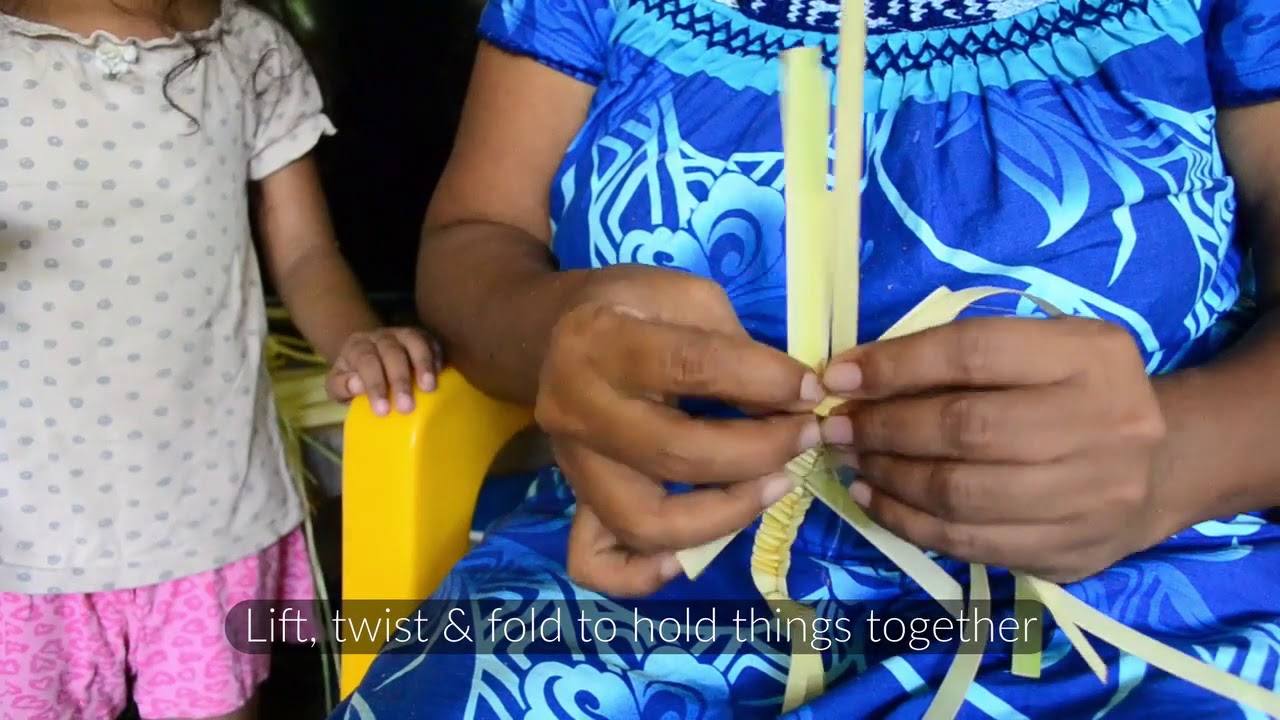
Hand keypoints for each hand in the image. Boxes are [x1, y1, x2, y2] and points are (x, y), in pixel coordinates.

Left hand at [326, 327, 441, 414]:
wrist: (367, 355)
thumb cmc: (354, 377)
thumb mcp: (337, 385)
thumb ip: (342, 386)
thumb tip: (358, 386)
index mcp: (357, 347)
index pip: (366, 362)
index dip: (375, 385)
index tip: (383, 410)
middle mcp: (381, 336)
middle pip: (391, 352)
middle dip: (400, 379)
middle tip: (407, 407)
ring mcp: (403, 334)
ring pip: (414, 341)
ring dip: (423, 364)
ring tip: (430, 388)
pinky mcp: (422, 337)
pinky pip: (431, 342)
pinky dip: (436, 357)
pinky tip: (440, 374)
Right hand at [536, 265, 825, 595]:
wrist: (555, 332)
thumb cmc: (634, 307)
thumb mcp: (687, 298)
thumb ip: (736, 348)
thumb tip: (791, 405)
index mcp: (601, 340)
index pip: (691, 366)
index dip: (764, 381)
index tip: (810, 389)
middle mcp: (576, 408)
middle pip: (675, 453)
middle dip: (760, 450)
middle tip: (804, 435)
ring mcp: (573, 463)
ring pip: (644, 522)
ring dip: (724, 515)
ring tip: (774, 486)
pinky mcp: (576, 498)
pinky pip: (596, 561)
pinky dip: (642, 574)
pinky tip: (686, 557)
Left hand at [818, 316, 1166, 582]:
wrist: (1159, 467)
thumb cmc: (1075, 393)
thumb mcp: (1041, 349)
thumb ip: (963, 356)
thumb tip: (855, 376)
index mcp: (1091, 355)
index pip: (974, 353)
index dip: (896, 366)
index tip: (839, 377)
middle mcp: (1104, 423)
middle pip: (965, 428)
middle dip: (884, 427)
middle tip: (837, 426)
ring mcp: (1093, 495)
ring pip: (961, 493)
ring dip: (888, 476)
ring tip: (851, 459)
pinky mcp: (1071, 551)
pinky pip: (967, 542)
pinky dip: (906, 521)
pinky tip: (875, 496)